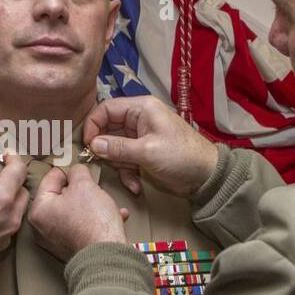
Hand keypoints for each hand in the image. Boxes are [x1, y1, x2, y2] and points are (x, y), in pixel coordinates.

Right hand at [0, 152, 28, 274]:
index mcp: (1, 197)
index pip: (19, 171)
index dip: (14, 159)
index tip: (6, 155)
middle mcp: (10, 216)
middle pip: (22, 190)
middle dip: (12, 180)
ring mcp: (7, 233)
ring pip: (17, 208)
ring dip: (9, 198)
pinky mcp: (1, 246)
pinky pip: (9, 224)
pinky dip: (3, 214)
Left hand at [28, 163, 129, 261]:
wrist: (107, 256)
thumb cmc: (92, 223)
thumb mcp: (85, 185)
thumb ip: (77, 172)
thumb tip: (76, 171)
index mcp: (38, 209)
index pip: (50, 179)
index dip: (67, 170)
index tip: (77, 168)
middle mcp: (42, 227)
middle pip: (60, 197)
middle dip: (80, 190)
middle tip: (92, 185)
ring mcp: (55, 241)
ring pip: (73, 212)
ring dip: (91, 204)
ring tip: (105, 201)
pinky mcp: (70, 249)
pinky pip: (81, 227)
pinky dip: (95, 220)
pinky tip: (113, 216)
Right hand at [83, 95, 218, 196]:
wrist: (206, 175)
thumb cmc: (181, 156)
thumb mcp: (147, 152)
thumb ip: (118, 148)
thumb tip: (93, 145)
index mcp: (141, 108)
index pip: (106, 108)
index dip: (93, 125)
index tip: (87, 145)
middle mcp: (139, 118)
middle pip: (108, 129)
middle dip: (106, 150)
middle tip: (102, 165)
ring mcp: (141, 136)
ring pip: (115, 147)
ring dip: (119, 165)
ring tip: (130, 177)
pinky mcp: (143, 152)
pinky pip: (125, 159)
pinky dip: (127, 172)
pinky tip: (136, 185)